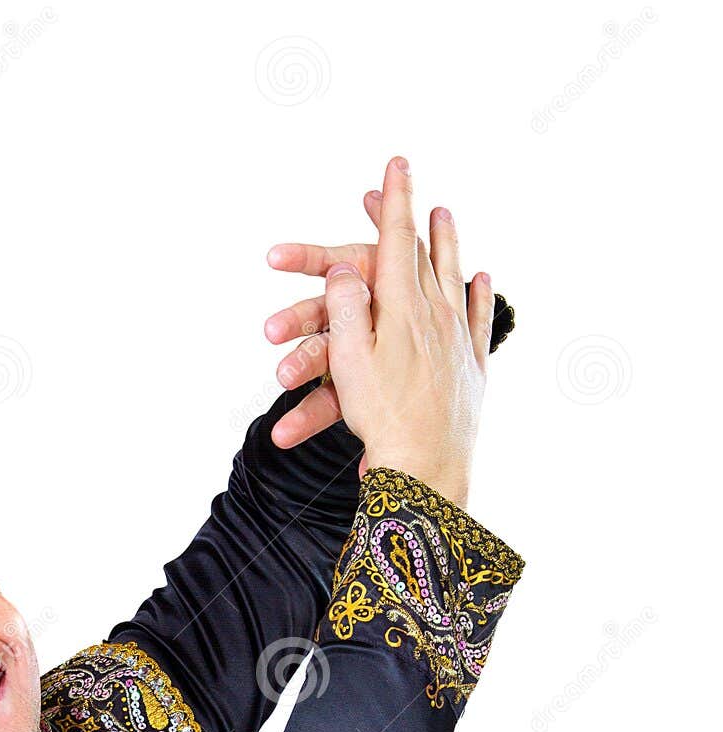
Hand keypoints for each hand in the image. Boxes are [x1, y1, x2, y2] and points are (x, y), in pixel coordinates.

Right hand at [265, 159, 492, 504]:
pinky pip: (479, 320)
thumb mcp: (349, 359)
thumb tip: (349, 266)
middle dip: (412, 214)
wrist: (424, 469)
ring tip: (447, 213)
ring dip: (449, 242)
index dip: (395, 200)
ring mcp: (458, 340)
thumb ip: (348, 305)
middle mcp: (436, 315)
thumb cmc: (380, 418)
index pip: (397, 240)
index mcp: (402, 309)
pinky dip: (480, 294)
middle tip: (407, 182)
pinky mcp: (471, 369)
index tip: (396, 164)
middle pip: (426, 252)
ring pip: (454, 277)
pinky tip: (481, 279)